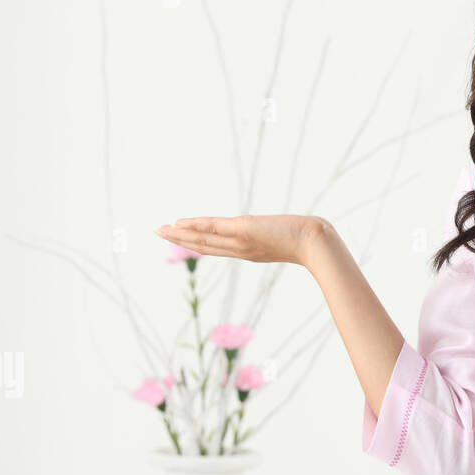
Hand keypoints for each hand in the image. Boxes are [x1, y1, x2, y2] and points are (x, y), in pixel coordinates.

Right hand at [154, 214, 330, 266]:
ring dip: (180, 234)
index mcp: (249, 252)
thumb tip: (286, 229)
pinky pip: (215, 228)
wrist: (316, 243)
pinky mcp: (244, 230)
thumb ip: (280, 236)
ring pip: (205, 240)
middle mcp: (241, 249)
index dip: (195, 244)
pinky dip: (196, 226)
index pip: (216, 248)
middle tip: (158, 232)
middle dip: (180, 240)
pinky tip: (181, 222)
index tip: (179, 237)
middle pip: (204, 246)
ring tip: (161, 229)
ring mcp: (241, 241)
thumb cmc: (309, 240)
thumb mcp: (288, 238)